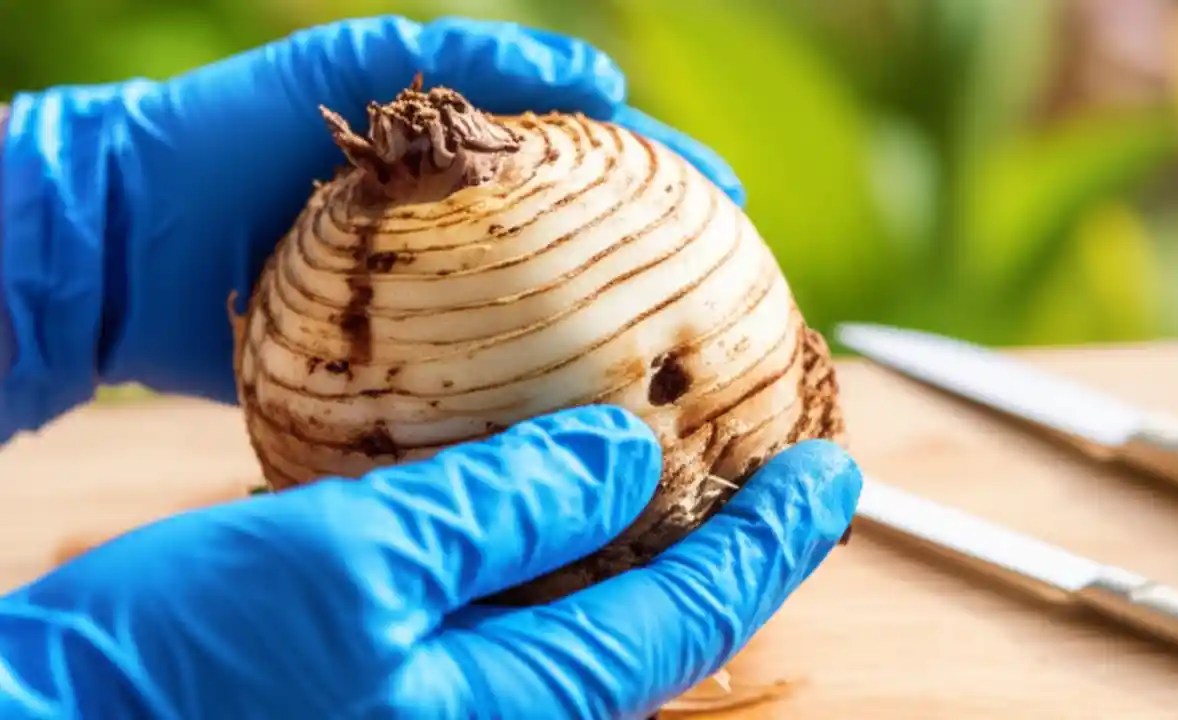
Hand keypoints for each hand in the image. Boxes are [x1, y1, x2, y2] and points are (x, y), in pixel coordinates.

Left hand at [0, 15, 744, 440]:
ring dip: (616, 348)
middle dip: (662, 275)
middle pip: (591, 257)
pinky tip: (583, 425)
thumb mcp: (354, 62)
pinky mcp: (402, 375)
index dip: (669, 182)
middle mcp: (469, 242)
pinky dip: (538, 403)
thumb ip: (467, 56)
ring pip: (552, 330)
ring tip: (682, 372)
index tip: (732, 205)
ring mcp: (439, 312)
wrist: (131, 241)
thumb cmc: (235, 131)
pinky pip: (488, 388)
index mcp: (470, 169)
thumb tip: (599, 75)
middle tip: (731, 304)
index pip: (596, 169)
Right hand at [0, 405, 859, 718]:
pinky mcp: (409, 693)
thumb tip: (621, 454)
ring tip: (712, 471)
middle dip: (742, 549)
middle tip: (797, 464)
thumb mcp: (352, 560)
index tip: (840, 466)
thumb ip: (501, 508)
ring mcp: (459, 714)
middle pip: (668, 634)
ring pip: (604, 628)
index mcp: (514, 704)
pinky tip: (571, 502)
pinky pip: (531, 623)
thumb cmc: (180, 664)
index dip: (775, 536)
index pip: (692, 613)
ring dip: (667, 550)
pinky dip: (576, 555)